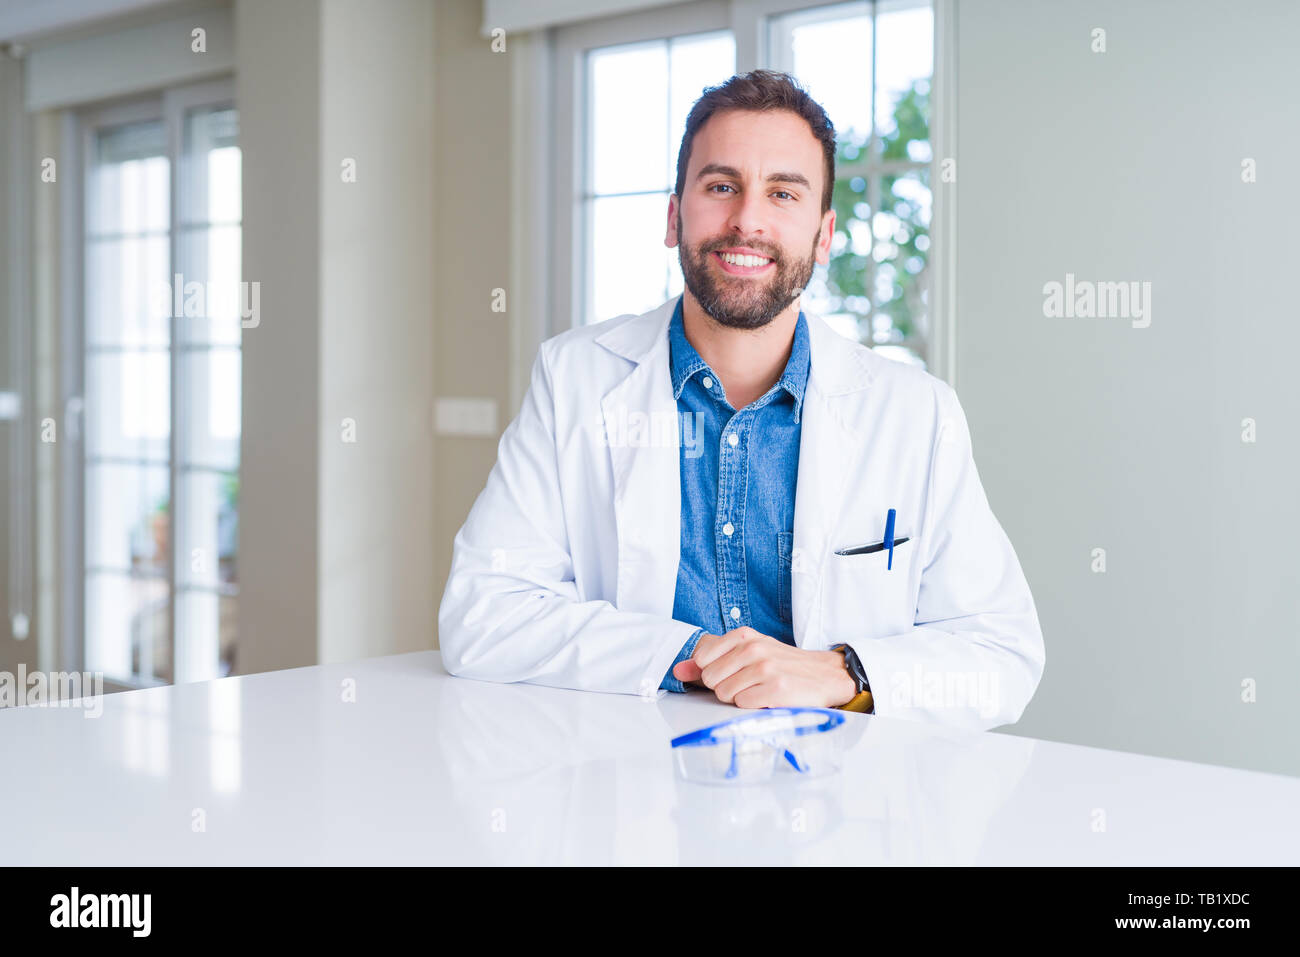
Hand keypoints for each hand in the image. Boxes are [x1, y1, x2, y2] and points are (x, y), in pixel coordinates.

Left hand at [671, 627, 857, 708]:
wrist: (825, 675)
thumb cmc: (782, 665)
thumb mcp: (747, 653)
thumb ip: (710, 660)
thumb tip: (677, 670)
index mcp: (745, 636)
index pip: (702, 658)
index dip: (712, 672)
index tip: (729, 672)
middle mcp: (754, 649)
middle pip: (711, 679)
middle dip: (725, 687)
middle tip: (748, 683)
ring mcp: (766, 668)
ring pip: (725, 694)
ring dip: (739, 698)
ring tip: (758, 691)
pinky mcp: (776, 690)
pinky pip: (743, 705)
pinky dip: (752, 707)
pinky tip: (767, 700)